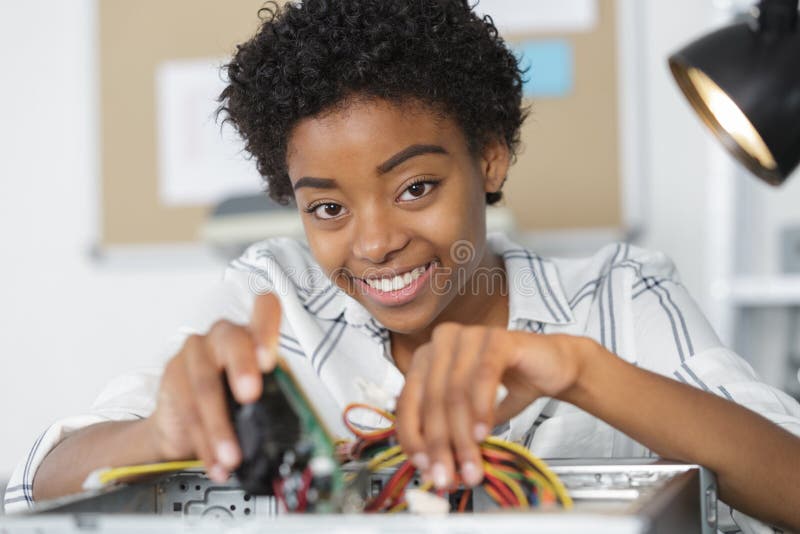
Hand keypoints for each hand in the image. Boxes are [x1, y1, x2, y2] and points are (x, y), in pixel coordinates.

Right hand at [145, 292, 280, 481]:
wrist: (182, 424)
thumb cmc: (230, 401)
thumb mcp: (258, 396)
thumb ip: (273, 397)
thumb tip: (298, 427)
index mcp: (252, 334)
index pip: (264, 308)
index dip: (267, 325)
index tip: (269, 356)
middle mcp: (223, 336)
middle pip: (233, 342)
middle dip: (242, 368)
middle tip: (250, 395)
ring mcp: (195, 352)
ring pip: (206, 385)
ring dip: (221, 426)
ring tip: (233, 456)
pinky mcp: (173, 375)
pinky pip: (188, 410)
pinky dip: (204, 443)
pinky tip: (215, 461)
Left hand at [395, 323, 587, 489]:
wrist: (553, 367)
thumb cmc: (510, 385)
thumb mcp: (471, 414)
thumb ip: (451, 433)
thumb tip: (434, 469)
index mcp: (426, 358)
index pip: (408, 401)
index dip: (413, 438)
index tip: (424, 466)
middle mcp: (441, 343)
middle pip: (432, 400)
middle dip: (440, 445)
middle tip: (449, 474)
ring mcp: (468, 336)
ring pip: (455, 392)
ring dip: (462, 435)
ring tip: (471, 463)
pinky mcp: (497, 338)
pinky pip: (483, 376)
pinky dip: (481, 409)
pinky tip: (484, 433)